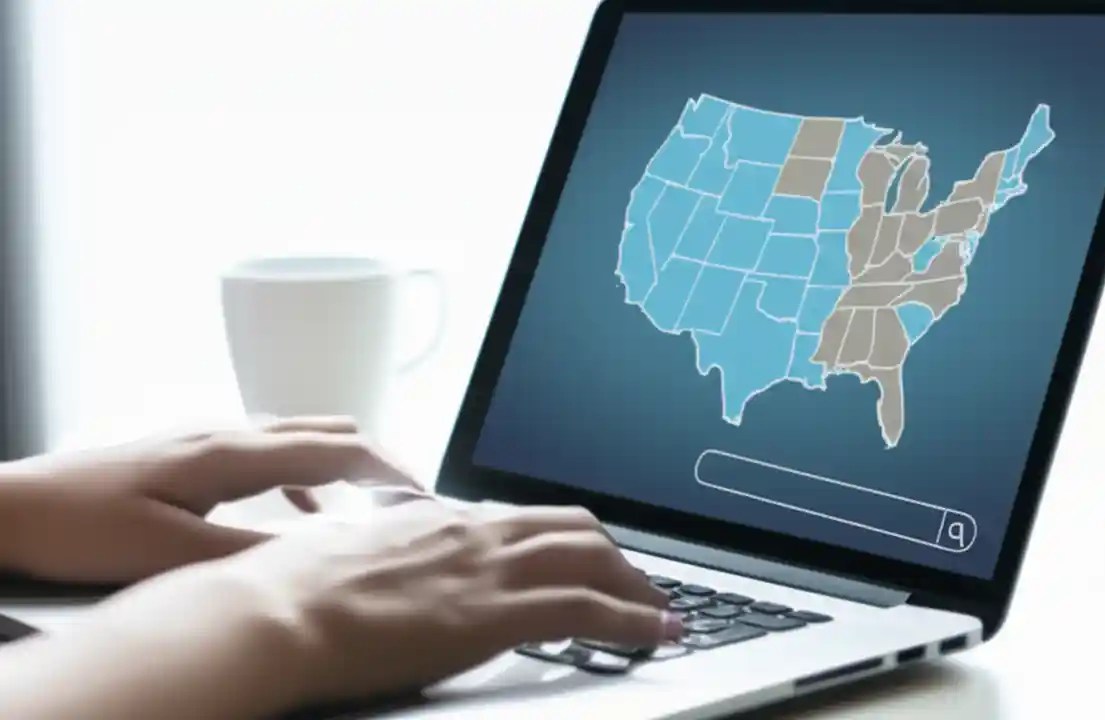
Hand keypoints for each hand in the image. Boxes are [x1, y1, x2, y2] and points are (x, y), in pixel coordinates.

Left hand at [0, 416, 418, 583]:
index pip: (336, 449)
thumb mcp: (170, 553)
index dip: (391, 470)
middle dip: (382, 460)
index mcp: (231, 453)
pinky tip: (307, 518)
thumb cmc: (81, 526)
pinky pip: (274, 457)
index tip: (429, 495)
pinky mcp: (196, 457)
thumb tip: (321, 558)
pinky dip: (309, 480)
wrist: (15, 507)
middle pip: (330, 431)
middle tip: (417, 498)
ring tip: (377, 506)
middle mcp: (228, 436)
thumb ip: (250, 554)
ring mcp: (211, 442)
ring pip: (303, 439)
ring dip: (348, 467)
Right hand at [160, 498, 680, 710]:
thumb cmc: (294, 589)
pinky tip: (653, 632)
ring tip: (658, 611)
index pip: (526, 518)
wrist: (275, 612)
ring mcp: (486, 569)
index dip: (569, 539)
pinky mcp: (492, 613)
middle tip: (636, 584)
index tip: (587, 558)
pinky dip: (632, 619)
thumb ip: (391, 554)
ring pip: (592, 559)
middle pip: (572, 528)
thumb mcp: (351, 553)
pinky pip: (585, 608)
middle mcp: (473, 531)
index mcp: (441, 517)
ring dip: (636, 586)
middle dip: (615, 556)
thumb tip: (396, 563)